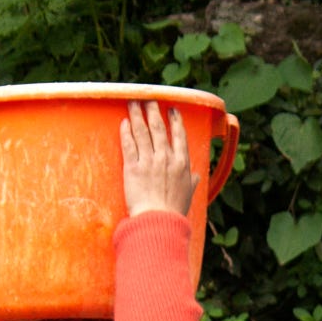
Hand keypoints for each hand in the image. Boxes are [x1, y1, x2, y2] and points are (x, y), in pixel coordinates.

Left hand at [119, 99, 198, 217]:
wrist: (158, 221)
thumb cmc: (174, 211)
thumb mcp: (189, 194)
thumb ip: (192, 182)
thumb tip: (197, 177)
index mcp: (182, 163)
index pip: (179, 135)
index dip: (175, 120)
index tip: (171, 109)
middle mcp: (166, 157)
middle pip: (158, 128)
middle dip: (152, 110)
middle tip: (148, 99)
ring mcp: (149, 161)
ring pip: (142, 131)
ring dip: (137, 114)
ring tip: (132, 103)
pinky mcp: (132, 167)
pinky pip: (129, 144)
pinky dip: (126, 131)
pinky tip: (124, 122)